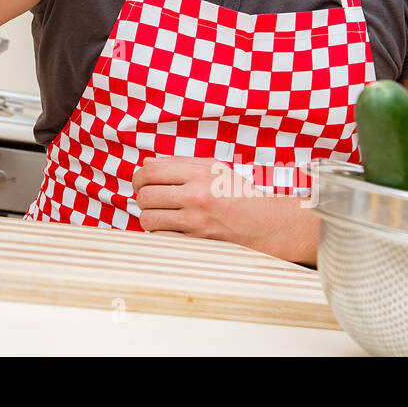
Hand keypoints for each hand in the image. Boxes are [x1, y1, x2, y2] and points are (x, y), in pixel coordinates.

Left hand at [131, 156, 319, 265]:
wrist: (268, 224)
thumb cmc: (240, 193)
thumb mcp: (214, 169)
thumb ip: (178, 163)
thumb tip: (146, 163)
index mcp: (199, 174)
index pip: (151, 172)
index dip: (139, 177)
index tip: (142, 183)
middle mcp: (196, 197)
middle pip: (145, 196)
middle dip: (143, 198)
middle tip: (151, 200)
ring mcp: (196, 222)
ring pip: (148, 219)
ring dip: (149, 218)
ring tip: (161, 215)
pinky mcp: (198, 243)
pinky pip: (160, 239)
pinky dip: (159, 235)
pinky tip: (170, 230)